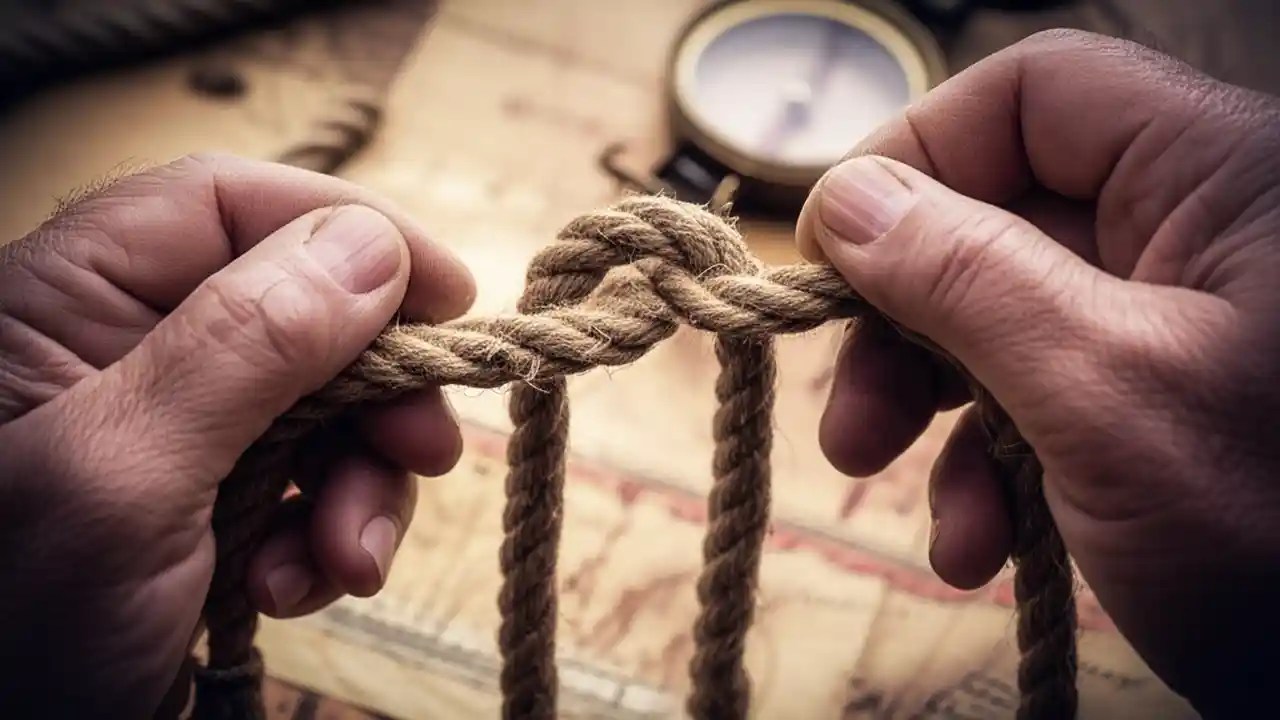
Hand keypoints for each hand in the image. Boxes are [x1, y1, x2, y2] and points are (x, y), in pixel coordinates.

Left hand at [0, 155, 474, 716]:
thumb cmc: (11, 620)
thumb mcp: (127, 475)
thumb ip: (246, 345)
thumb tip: (372, 244)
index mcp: (65, 300)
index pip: (229, 205)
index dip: (350, 233)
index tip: (449, 295)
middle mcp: (124, 349)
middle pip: (301, 312)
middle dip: (371, 393)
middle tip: (423, 451)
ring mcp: (174, 430)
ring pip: (322, 406)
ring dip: (357, 486)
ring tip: (342, 561)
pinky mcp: (209, 502)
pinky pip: (307, 485)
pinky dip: (325, 537)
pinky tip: (292, 588)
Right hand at [797, 30, 1279, 715]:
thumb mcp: (1103, 396)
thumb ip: (966, 279)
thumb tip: (843, 203)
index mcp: (1222, 176)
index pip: (1035, 97)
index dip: (918, 159)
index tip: (832, 256)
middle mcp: (1202, 236)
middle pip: (1002, 221)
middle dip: (908, 326)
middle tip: (852, 415)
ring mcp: (1183, 329)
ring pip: (1009, 323)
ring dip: (937, 417)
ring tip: (905, 495)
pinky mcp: (1166, 409)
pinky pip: (1048, 401)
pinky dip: (995, 472)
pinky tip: (983, 548)